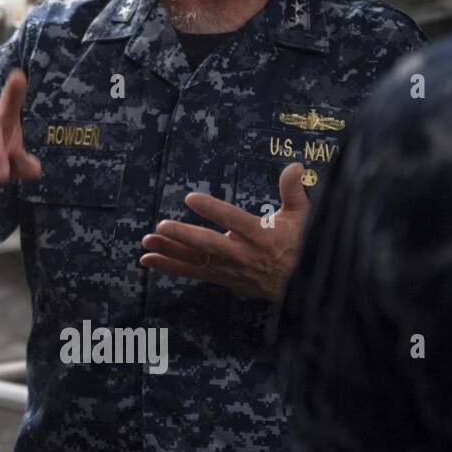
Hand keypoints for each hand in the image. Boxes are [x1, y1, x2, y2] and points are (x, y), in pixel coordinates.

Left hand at [139, 162, 310, 301]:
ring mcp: (231, 270)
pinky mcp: (223, 279)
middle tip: (161, 227)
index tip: (190, 198)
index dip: (212, 210)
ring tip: (147, 242)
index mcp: (262, 236)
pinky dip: (170, 267)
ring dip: (170, 253)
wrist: (304, 286)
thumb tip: (294, 164)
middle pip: (209, 245)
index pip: (233, 220)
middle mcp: (244, 255)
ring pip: (196, 261)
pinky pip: (193, 273)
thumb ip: (293, 190)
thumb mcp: (302, 216)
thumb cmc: (302, 245)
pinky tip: (150, 259)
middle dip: (184, 236)